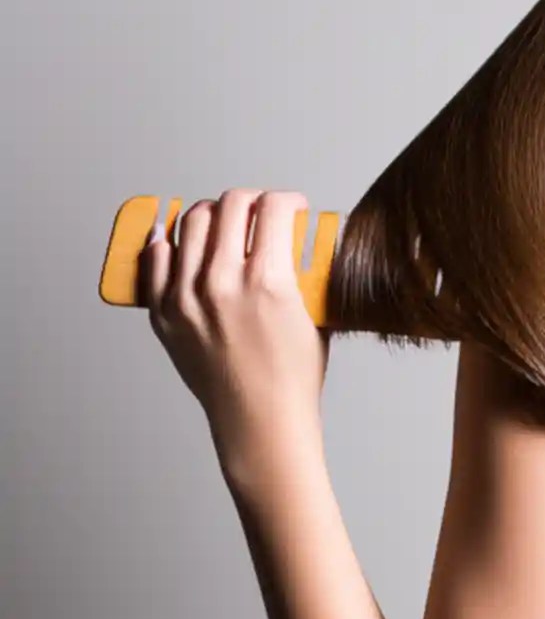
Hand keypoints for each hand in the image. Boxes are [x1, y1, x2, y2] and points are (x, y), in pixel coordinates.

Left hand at [139, 189, 328, 490]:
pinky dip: (167, 239)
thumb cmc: (292, 378)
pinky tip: (176, 234)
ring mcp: (187, 296)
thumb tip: (296, 242)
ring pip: (192, 222)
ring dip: (213, 213)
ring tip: (222, 221)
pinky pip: (156, 257)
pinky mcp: (164, 313)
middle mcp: (222, 281)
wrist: (260, 421)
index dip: (287, 198)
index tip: (291, 205)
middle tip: (260, 209)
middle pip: (231, 205)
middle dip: (252, 199)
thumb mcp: (313, 315)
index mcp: (268, 280)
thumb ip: (301, 273)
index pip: (272, 208)